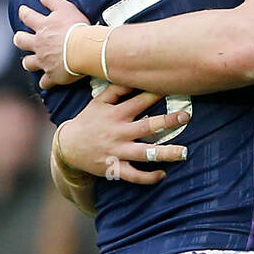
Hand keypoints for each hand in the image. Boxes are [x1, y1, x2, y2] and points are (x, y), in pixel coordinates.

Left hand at [14, 0, 89, 87]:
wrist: (84, 49)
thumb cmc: (76, 27)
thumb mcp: (65, 7)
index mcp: (42, 27)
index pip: (28, 17)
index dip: (24, 13)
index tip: (23, 11)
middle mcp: (39, 44)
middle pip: (21, 42)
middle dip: (20, 39)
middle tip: (20, 38)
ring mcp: (44, 61)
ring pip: (29, 64)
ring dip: (29, 63)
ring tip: (30, 62)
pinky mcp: (52, 76)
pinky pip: (45, 82)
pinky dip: (45, 83)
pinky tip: (46, 83)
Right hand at [56, 85, 190, 184]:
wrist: (68, 147)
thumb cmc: (88, 121)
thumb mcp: (98, 102)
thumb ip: (117, 90)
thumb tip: (133, 76)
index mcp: (116, 114)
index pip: (140, 101)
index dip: (157, 94)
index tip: (174, 88)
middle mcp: (119, 132)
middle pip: (147, 127)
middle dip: (167, 122)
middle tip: (185, 117)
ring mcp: (118, 151)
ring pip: (145, 154)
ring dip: (165, 153)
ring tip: (184, 153)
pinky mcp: (115, 168)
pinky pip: (134, 175)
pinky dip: (148, 177)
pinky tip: (162, 174)